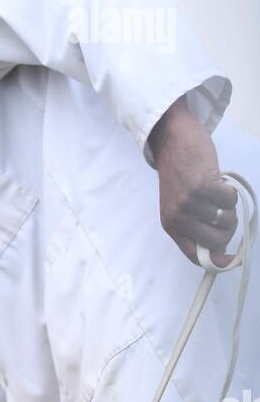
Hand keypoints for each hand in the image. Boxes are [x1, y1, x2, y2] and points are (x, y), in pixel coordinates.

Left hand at [150, 96, 236, 266]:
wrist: (172, 140)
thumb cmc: (180, 172)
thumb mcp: (180, 204)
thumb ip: (195, 227)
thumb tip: (219, 253)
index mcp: (171, 226)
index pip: (195, 255)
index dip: (215, 261)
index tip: (229, 260)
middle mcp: (177, 218)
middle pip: (217, 241)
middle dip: (229, 228)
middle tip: (225, 211)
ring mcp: (189, 203)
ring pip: (227, 219)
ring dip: (230, 206)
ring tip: (217, 192)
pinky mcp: (202, 186)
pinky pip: (230, 200)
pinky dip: (230, 191)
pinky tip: (218, 181)